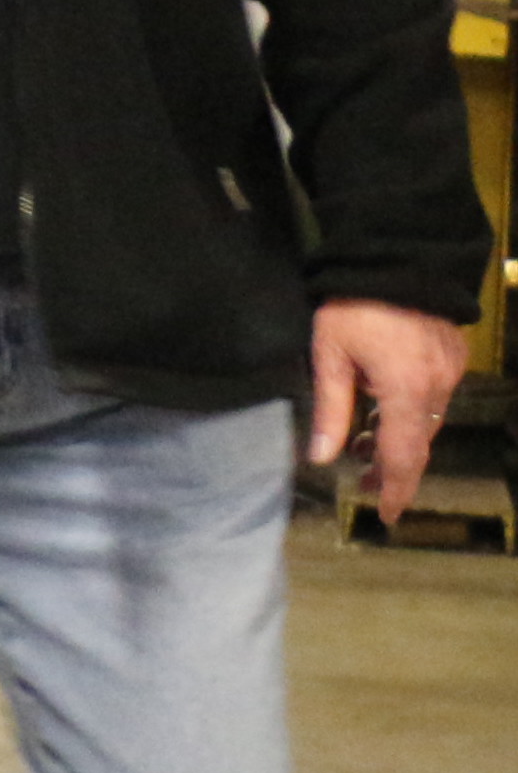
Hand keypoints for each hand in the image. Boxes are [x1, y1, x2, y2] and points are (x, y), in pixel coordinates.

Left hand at [309, 296, 469, 520]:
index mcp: (406, 390)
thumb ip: (330, 410)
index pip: (403, 456)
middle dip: (392, 470)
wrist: (397, 257)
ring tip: (362, 447)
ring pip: (426, 423)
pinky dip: (409, 414)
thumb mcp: (329, 357)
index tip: (386, 515)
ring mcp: (450, 372)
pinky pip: (433, 399)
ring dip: (397, 439)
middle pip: (418, 444)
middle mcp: (437, 387)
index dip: (394, 488)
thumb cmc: (353, 306)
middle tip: (363, 484)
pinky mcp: (452, 358)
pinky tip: (381, 413)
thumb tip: (320, 457)